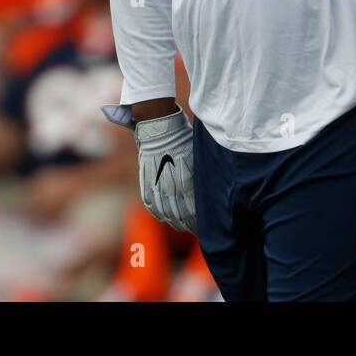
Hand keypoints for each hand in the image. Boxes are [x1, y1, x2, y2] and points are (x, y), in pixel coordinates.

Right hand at [134, 109, 196, 233]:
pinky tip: (162, 217)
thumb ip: (200, 176)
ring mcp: (155, 183)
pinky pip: (149, 201)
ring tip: (180, 226)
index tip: (204, 227)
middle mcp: (170, 184)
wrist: (160, 125)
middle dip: (187, 224)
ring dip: (173, 221)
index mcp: (185, 179)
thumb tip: (210, 192)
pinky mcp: (145, 179)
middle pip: (179, 212)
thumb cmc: (183, 138)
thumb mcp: (196, 156)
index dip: (198, 220)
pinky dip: (156, 211)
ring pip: (164, 210)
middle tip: (194, 230)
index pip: (193, 208)